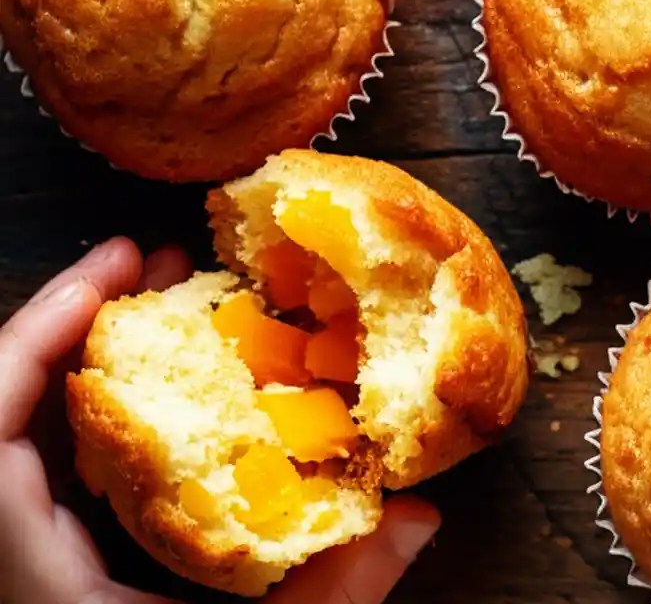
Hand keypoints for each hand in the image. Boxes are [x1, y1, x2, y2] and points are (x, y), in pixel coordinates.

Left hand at [0, 238, 439, 603]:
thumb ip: (340, 594)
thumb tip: (420, 516)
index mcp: (31, 574)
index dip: (39, 332)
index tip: (117, 270)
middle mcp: (12, 561)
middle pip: (1, 409)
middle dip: (76, 322)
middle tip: (156, 267)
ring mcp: (25, 566)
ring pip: (25, 436)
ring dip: (85, 364)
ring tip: (159, 313)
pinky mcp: (46, 574)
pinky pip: (48, 472)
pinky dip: (93, 420)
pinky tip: (161, 406)